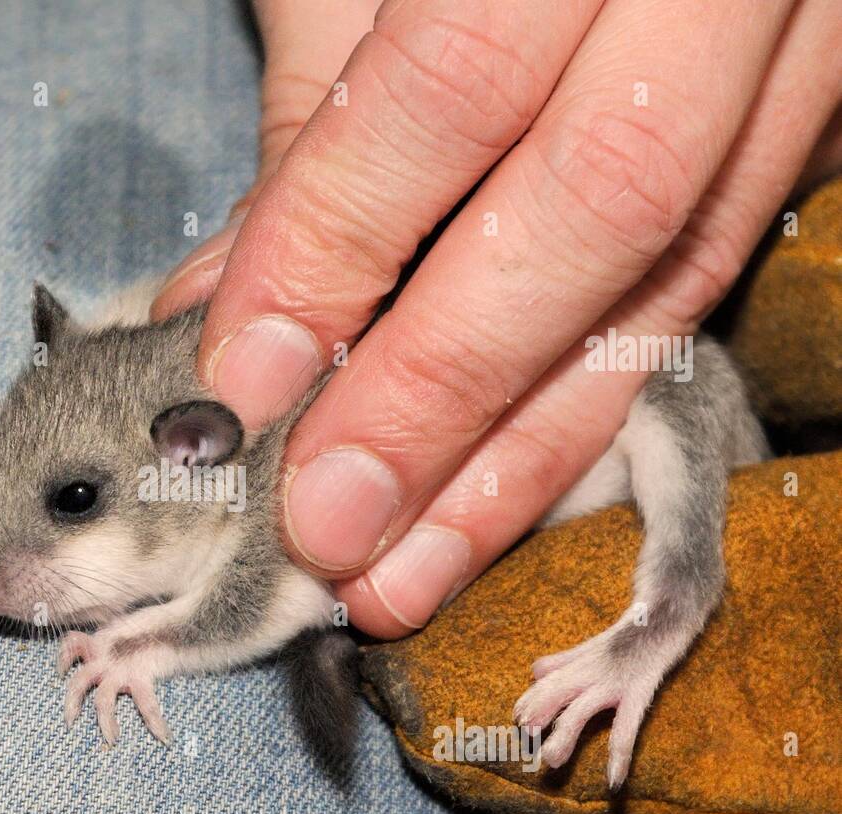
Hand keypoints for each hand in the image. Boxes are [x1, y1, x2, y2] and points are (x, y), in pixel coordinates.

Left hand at [153, 0, 841, 638]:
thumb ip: (317, 113)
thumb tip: (220, 309)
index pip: (455, 85)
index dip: (334, 246)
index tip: (237, 383)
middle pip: (603, 206)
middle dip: (443, 393)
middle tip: (325, 529)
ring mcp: (805, 48)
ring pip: (676, 273)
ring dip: (524, 450)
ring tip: (408, 572)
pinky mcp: (808, 114)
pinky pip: (704, 281)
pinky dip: (587, 397)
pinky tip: (501, 487)